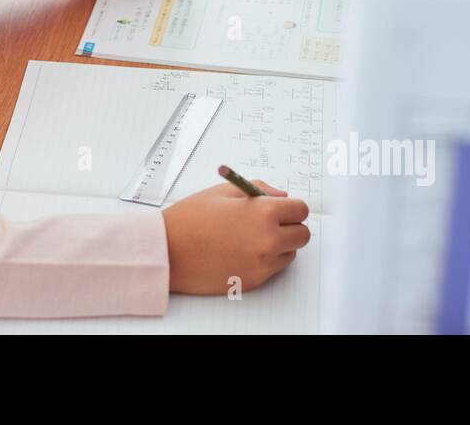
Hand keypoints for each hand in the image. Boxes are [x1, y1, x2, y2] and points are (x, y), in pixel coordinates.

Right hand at [161, 179, 309, 294]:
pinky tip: (241, 250)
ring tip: (250, 237)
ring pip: (290, 253)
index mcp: (263, 213)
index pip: (300, 210)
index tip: (280, 207)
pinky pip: (273, 268)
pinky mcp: (254, 281)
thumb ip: (259, 189)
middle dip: (289, 226)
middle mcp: (268, 241)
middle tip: (268, 222)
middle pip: (302, 235)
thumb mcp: (224, 191)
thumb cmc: (191, 218)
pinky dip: (265, 260)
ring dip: (280, 245)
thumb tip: (282, 196)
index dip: (290, 206)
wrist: (168, 252)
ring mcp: (262, 264)